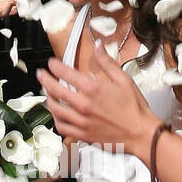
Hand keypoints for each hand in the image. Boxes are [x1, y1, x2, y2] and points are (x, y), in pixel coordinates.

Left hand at [37, 41, 158, 154]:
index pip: (66, 73)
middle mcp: (83, 105)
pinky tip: (56, 113)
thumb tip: (98, 46)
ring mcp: (81, 121)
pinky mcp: (82, 135)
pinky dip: (55, 119)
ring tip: (47, 92)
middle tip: (40, 74)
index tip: (51, 63)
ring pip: (55, 108)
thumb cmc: (134, 108)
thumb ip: (107, 63)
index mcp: (93, 89)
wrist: (141, 134)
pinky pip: (61, 127)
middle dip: (44, 79)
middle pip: (55, 89)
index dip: (55, 66)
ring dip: (48, 98)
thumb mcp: (124, 79)